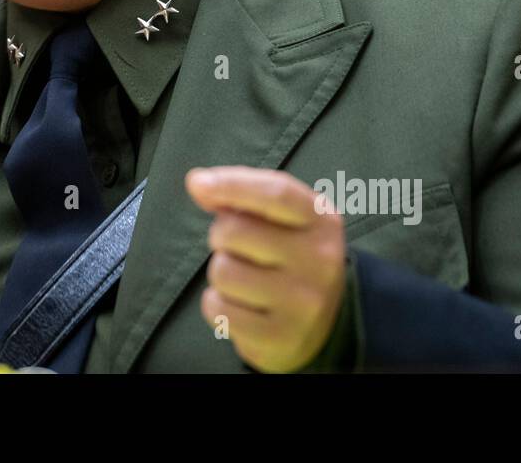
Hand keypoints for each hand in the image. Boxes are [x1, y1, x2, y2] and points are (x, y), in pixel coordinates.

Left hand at [185, 165, 345, 372]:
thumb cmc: (290, 258)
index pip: (275, 193)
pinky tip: (239, 304)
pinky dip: (216, 304)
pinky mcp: (281, 336)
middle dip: (220, 236)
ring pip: (223, 271)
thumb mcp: (282, 219)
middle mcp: (320, 259)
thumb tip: (197, 182)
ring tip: (242, 277)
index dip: (231, 184)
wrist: (322, 325)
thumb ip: (242, 194)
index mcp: (322, 220)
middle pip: (235, 231)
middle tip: (236, 247)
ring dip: (220, 273)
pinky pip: (218, 308)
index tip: (198, 184)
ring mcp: (303, 302)